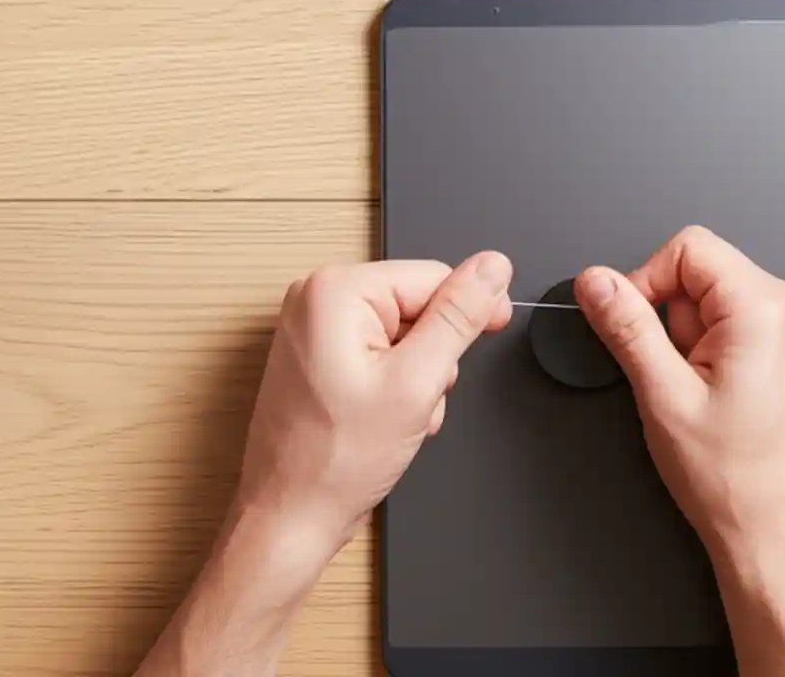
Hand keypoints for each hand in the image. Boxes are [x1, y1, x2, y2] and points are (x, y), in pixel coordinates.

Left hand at [239, 253, 513, 550]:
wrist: (291, 517)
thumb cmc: (335, 461)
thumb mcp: (417, 381)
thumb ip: (459, 317)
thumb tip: (492, 267)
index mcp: (335, 291)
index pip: (432, 275)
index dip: (469, 308)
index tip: (492, 332)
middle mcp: (316, 300)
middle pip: (417, 305)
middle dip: (434, 355)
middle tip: (417, 398)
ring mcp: (314, 330)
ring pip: (404, 335)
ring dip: (418, 376)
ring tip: (397, 415)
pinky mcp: (319, 358)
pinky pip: (380, 354)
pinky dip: (396, 385)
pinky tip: (384, 419)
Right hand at [573, 227, 784, 676]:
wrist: (770, 532)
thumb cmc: (732, 480)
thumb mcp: (662, 395)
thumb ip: (626, 327)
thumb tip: (596, 282)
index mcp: (766, 310)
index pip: (688, 247)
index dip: (645, 279)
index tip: (631, 324)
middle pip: (700, 270)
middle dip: (669, 316)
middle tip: (670, 373)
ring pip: (710, 298)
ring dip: (686, 337)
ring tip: (693, 390)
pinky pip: (730, 321)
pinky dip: (705, 349)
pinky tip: (709, 393)